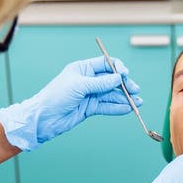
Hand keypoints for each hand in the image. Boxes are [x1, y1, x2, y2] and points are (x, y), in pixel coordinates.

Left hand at [0, 56, 141, 150]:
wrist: (44, 118)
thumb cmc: (56, 96)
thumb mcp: (79, 86)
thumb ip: (100, 83)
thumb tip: (118, 78)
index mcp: (83, 68)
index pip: (105, 64)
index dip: (117, 68)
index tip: (125, 74)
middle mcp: (88, 80)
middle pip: (111, 80)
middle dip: (124, 85)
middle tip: (135, 91)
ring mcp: (89, 95)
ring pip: (111, 95)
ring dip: (125, 98)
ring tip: (138, 103)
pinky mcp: (90, 108)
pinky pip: (107, 107)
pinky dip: (118, 108)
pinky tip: (128, 109)